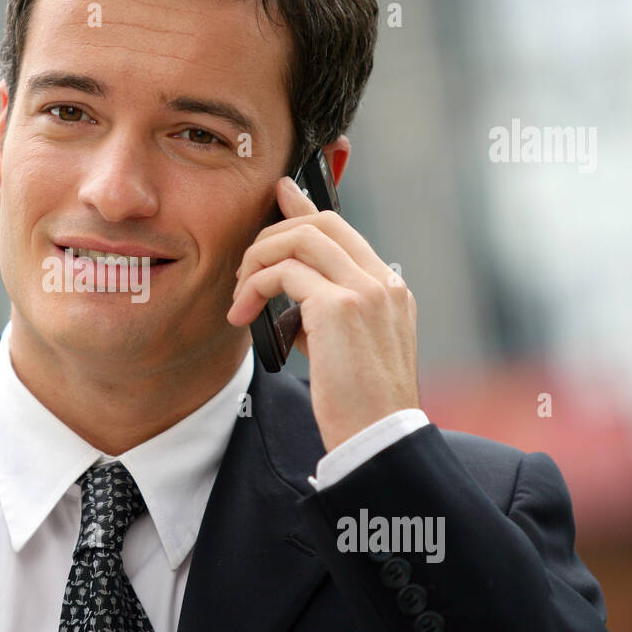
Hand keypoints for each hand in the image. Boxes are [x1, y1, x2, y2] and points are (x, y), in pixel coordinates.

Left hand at [226, 176, 419, 452]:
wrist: (378, 439)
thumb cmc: (359, 406)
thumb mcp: (345, 349)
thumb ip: (324, 315)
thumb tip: (286, 295)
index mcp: (391, 290)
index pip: (343, 231)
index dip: (307, 208)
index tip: (281, 192)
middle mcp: (384, 282)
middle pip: (321, 224)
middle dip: (271, 235)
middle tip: (244, 270)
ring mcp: (366, 290)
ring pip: (300, 238)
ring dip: (258, 259)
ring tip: (240, 296)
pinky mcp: (340, 307)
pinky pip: (284, 273)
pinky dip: (256, 286)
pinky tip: (243, 313)